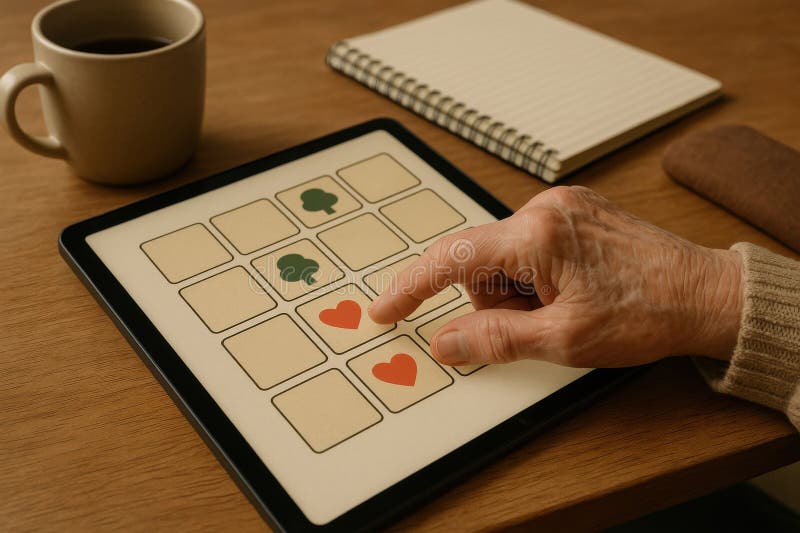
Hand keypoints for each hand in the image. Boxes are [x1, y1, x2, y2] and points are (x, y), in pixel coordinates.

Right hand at [368, 186, 742, 367]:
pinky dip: (534, 277)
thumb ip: (494, 339)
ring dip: (518, 292)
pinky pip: (529, 247)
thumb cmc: (647, 313)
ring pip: (504, 258)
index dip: (411, 286)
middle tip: (537, 325)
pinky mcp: (574, 212)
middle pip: (480, 261)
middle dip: (494, 301)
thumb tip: (445, 342)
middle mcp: (545, 208)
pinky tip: (570, 292)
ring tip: (564, 310)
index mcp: (538, 234)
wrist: (707, 294)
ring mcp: (562, 206)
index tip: (385, 309)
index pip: (452, 257)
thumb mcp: (564, 339)